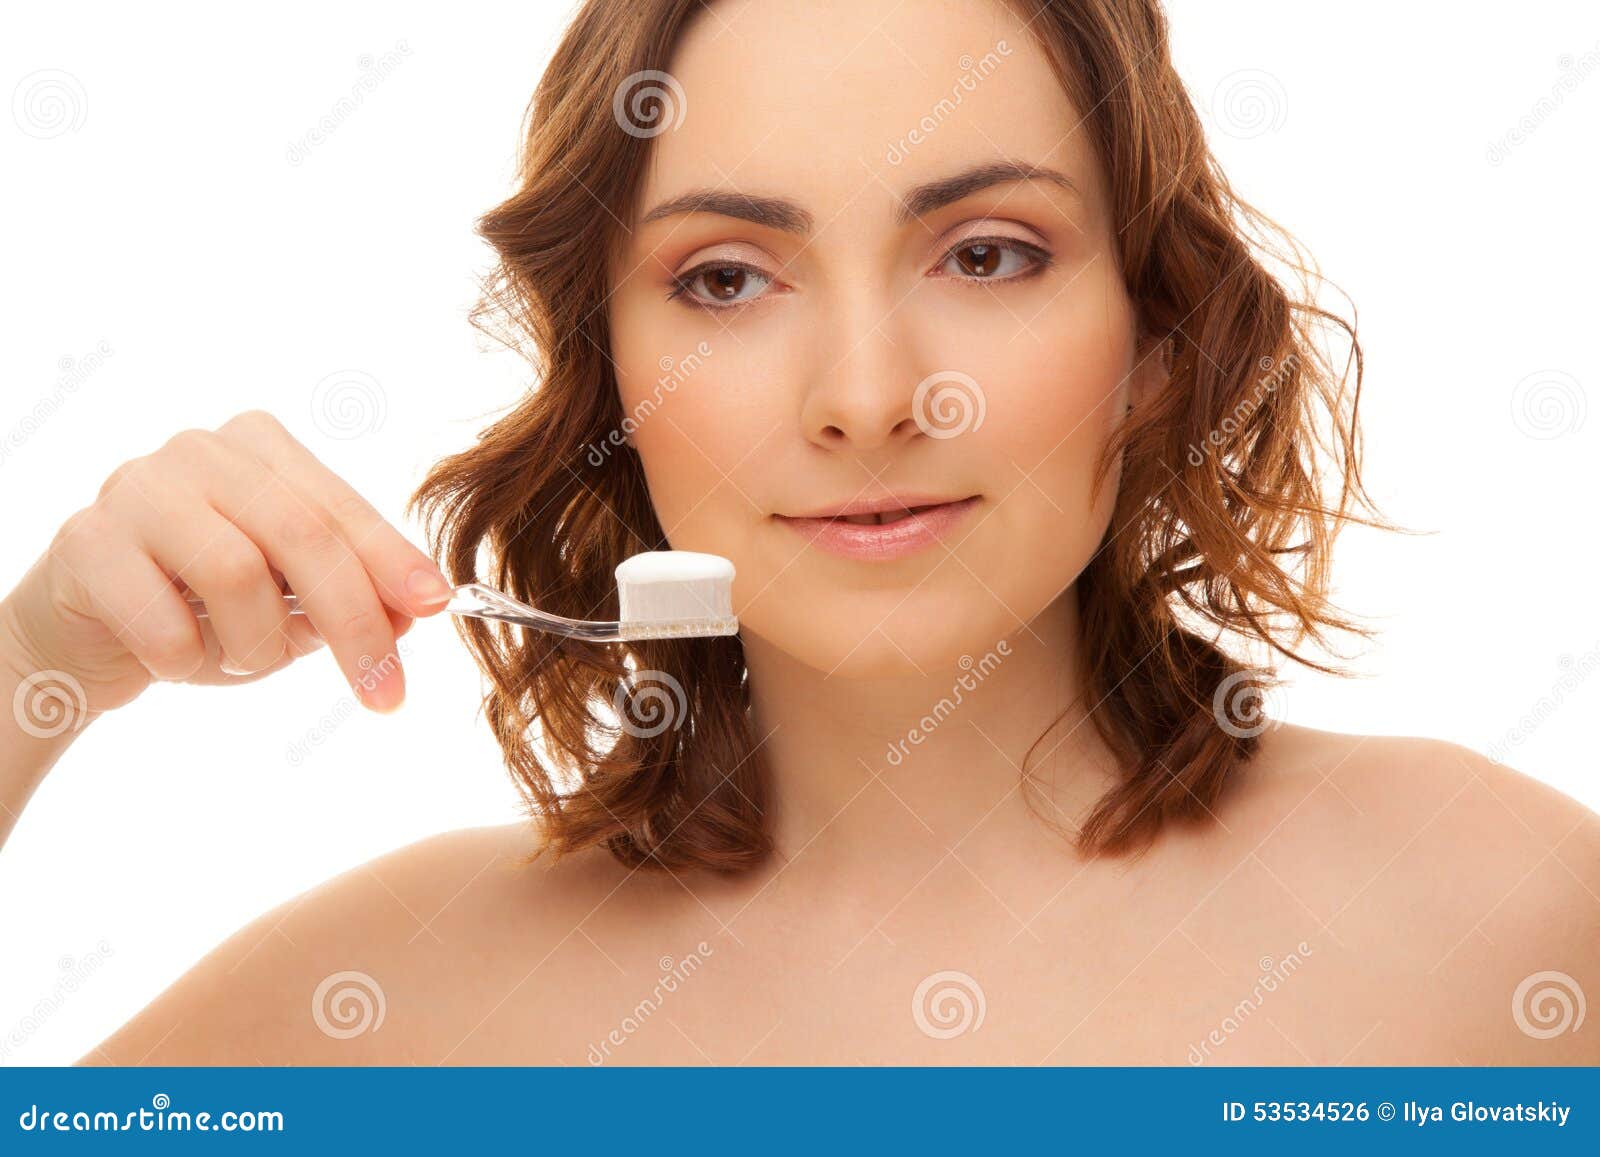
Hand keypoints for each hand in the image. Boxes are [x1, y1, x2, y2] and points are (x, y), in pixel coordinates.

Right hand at [0, 410, 454, 721]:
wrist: (86, 632)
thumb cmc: (204, 609)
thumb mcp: (291, 603)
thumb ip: (352, 596)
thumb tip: (414, 611)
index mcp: (263, 450)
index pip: (342, 509)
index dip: (393, 561)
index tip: (437, 608)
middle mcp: (201, 452)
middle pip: (302, 536)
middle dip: (354, 621)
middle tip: (384, 690)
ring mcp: (136, 487)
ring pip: (236, 573)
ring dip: (258, 645)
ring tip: (246, 662)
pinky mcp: (85, 541)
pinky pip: (162, 618)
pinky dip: (188, 659)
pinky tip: (179, 658)